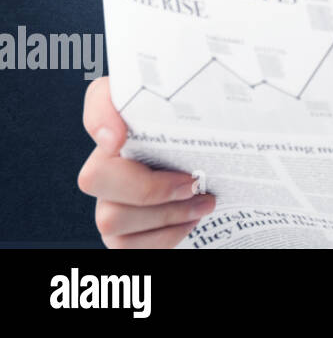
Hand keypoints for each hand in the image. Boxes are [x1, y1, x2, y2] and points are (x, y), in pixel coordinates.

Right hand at [77, 75, 216, 247]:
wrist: (227, 184)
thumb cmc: (214, 149)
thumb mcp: (214, 118)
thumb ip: (197, 99)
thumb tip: (173, 114)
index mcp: (131, 122)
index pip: (99, 100)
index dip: (100, 118)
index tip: (119, 138)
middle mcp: (108, 161)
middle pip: (94, 177)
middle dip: (149, 188)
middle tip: (193, 183)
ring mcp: (108, 201)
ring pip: (112, 217)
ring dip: (168, 214)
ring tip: (204, 202)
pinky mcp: (120, 235)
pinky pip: (128, 245)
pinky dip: (167, 235)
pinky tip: (191, 220)